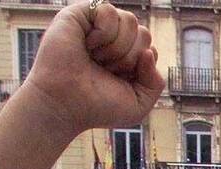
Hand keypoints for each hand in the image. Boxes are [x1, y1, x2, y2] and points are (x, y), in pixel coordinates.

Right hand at [22, 4, 163, 137]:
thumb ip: (156, 83)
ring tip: (95, 58)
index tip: (117, 81)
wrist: (64, 104)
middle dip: (128, 58)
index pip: (149, 48)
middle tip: (105, 70)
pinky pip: (109, 10)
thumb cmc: (97, 106)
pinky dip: (103, 33)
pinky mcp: (80, 14)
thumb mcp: (139, 104)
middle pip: (144, 33)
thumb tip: (149, 51)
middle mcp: (112, 39)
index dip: (138, 68)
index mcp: (126, 57)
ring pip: (130, 20)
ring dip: (116, 48)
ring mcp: (96, 25)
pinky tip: (87, 45)